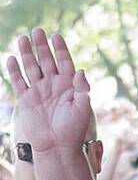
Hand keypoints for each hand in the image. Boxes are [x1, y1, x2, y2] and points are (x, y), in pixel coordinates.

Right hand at [5, 29, 91, 154]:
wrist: (57, 148)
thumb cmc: (73, 131)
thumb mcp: (83, 109)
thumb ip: (82, 88)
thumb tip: (81, 69)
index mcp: (68, 86)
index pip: (64, 62)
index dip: (60, 49)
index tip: (56, 36)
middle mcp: (53, 86)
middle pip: (46, 61)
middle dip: (41, 46)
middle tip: (37, 31)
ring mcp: (39, 92)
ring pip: (31, 68)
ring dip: (27, 53)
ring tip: (23, 38)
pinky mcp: (26, 100)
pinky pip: (19, 82)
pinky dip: (15, 71)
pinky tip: (12, 58)